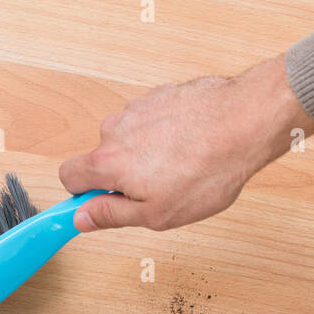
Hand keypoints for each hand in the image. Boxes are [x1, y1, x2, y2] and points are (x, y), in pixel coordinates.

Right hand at [58, 54, 313, 231]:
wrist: (245, 124)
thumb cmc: (205, 173)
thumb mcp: (156, 214)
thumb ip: (112, 215)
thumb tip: (81, 218)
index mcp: (108, 161)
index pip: (69, 177)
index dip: (83, 195)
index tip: (100, 206)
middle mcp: (116, 128)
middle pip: (104, 158)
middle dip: (124, 177)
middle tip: (160, 192)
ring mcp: (139, 108)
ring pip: (131, 140)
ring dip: (149, 156)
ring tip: (185, 169)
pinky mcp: (162, 95)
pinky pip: (154, 122)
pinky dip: (168, 136)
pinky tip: (194, 148)